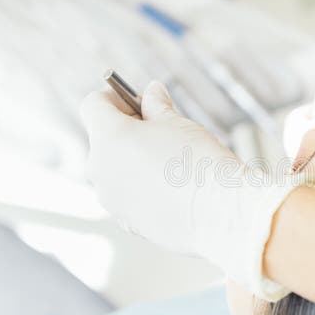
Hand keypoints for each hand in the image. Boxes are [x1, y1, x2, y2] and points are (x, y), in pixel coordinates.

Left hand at [80, 82, 301, 300]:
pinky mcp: (127, 221)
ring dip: (134, 159)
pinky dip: (142, 186)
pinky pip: (127, 195)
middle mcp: (100, 169)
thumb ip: (156, 106)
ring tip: (171, 161)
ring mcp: (111, 199)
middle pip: (103, 138)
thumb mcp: (178, 123)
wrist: (220, 213)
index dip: (116, 97)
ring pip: (114, 169)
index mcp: (109, 138)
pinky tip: (173, 187)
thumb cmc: (199, 163)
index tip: (141, 101)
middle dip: (128, 129)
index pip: (93, 105)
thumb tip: (152, 92)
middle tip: (162, 129)